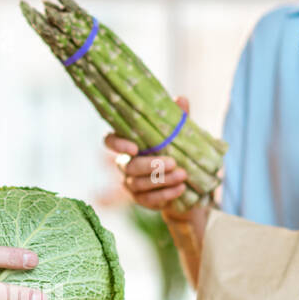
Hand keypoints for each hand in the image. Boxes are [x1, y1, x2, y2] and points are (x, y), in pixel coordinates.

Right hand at [104, 96, 196, 220]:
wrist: (187, 181)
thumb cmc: (177, 150)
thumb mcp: (180, 133)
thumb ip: (178, 119)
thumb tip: (181, 99)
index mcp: (129, 144)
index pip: (110, 141)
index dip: (117, 145)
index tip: (135, 148)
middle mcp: (125, 164)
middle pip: (129, 166)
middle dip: (150, 165)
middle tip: (172, 162)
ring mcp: (131, 184)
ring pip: (139, 184)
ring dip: (162, 180)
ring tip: (183, 175)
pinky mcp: (141, 200)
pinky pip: (148, 199)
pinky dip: (165, 194)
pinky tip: (180, 188)